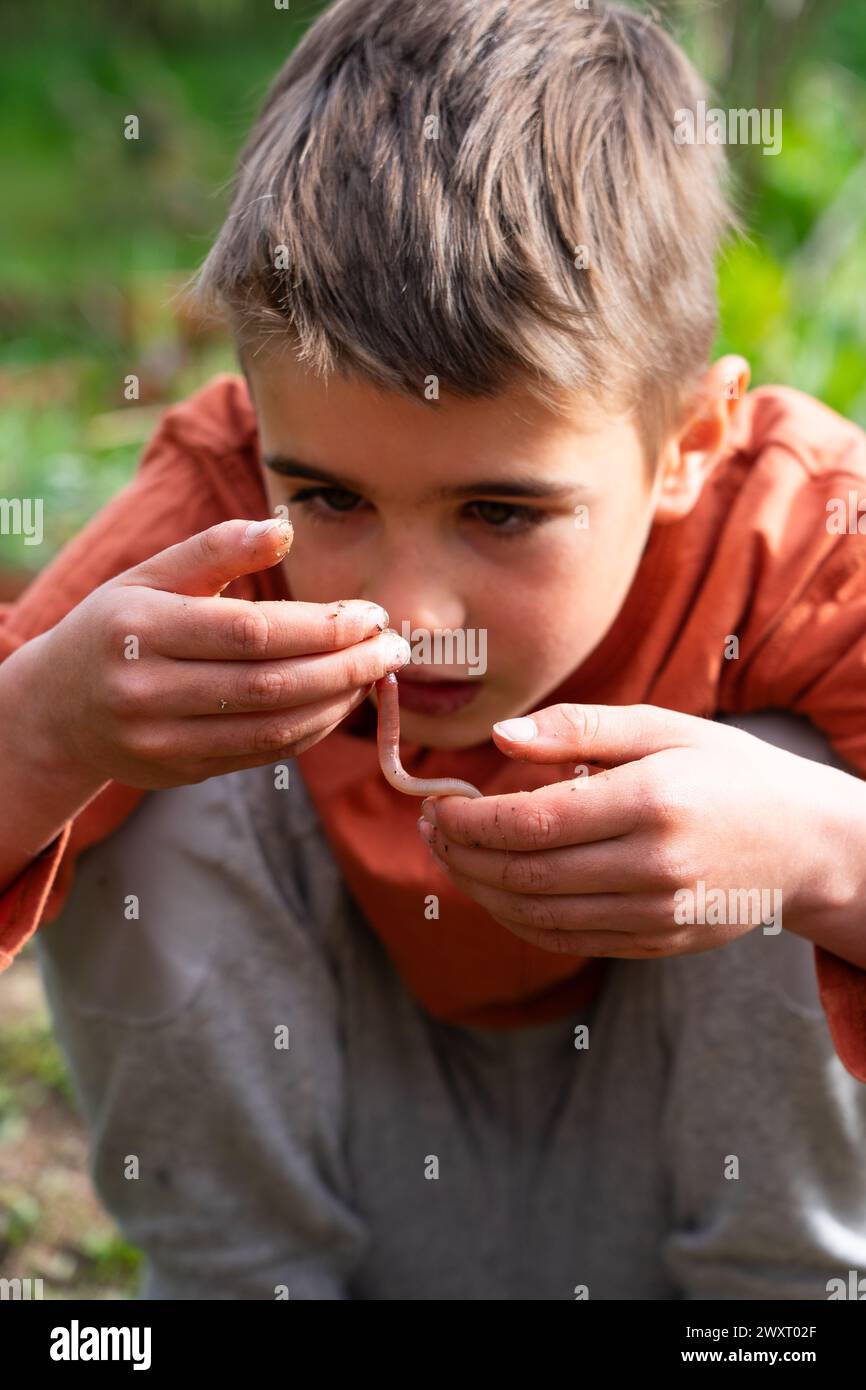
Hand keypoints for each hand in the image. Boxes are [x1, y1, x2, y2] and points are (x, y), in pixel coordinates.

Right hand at [21, 517, 409, 790]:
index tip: (371, 614)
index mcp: (140, 630)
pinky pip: (264, 754)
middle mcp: (146, 691)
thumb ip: (216, 550)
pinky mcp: (182, 772)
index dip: (322, 627)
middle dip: (346, 666)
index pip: (251, 632)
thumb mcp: (150, 576)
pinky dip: (313, 729)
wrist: (58, 709)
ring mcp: (162, 741)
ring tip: (375, 672)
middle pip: (270, 685)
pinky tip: (341, 702)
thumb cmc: (117, 626)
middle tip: (394, 647)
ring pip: (272, 727)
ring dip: (338, 702)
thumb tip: (284, 528)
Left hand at [416, 702, 864, 958]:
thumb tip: (500, 737)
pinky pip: (569, 939)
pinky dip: (519, 919)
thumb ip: (579, 729)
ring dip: (481, 889)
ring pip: (539, 916)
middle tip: (430, 828)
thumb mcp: (663, 728)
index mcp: (651, 800)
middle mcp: (654, 865)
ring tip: (452, 857)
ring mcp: (658, 913)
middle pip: (526, 874)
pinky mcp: (659, 942)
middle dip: (463, 854)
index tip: (437, 804)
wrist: (804, 842)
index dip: (471, 820)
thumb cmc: (728, 771)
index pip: (533, 822)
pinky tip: (496, 890)